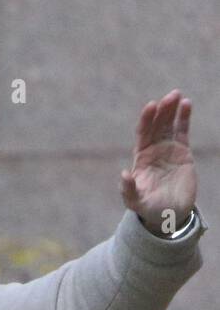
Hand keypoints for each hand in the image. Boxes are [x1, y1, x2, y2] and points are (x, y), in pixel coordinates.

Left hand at [120, 89, 196, 235]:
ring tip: (177, 95)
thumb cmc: (149, 208)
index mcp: (140, 158)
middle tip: (169, 96)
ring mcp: (168, 149)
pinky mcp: (182, 152)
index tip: (151, 106)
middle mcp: (153, 150)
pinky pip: (182, 131)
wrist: (169, 214)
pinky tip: (186, 104)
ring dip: (172, 110)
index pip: (143, 134)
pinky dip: (184, 117)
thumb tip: (123, 174)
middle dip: (161, 110)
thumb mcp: (135, 201)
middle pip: (156, 125)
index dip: (146, 120)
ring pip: (169, 125)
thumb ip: (129, 189)